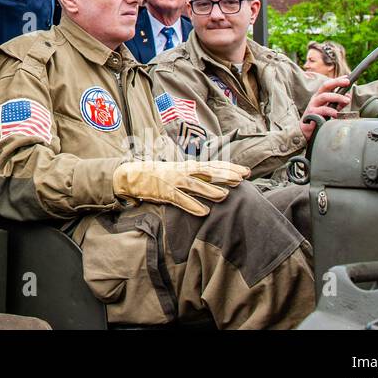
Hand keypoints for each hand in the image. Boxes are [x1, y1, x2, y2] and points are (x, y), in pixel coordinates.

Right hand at [112, 159, 249, 216]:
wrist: (132, 175)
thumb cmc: (157, 174)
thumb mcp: (178, 171)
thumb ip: (195, 176)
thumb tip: (215, 182)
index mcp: (188, 166)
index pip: (213, 165)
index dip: (229, 167)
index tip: (245, 171)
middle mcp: (183, 171)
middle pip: (208, 172)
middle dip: (225, 175)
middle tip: (242, 178)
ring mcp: (174, 181)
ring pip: (195, 185)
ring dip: (210, 190)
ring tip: (225, 195)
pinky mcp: (164, 192)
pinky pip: (180, 199)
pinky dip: (192, 205)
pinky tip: (203, 212)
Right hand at [302, 76, 351, 142]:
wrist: (306, 131)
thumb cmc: (318, 118)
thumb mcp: (329, 109)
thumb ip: (338, 104)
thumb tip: (348, 97)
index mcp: (319, 96)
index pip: (328, 85)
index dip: (337, 80)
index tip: (347, 77)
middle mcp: (315, 98)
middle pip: (325, 86)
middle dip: (336, 83)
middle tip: (347, 83)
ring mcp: (313, 105)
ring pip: (324, 96)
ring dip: (337, 97)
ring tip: (347, 101)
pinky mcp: (312, 113)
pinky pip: (323, 110)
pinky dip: (331, 111)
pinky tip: (337, 114)